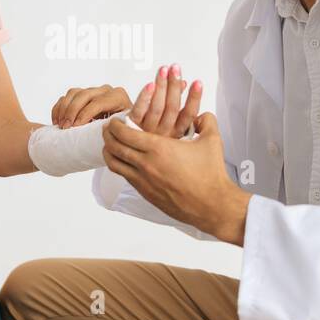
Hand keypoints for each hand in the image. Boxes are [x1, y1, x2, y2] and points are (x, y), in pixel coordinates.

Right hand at [51, 84, 131, 127]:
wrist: (122, 127)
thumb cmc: (123, 129)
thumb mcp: (124, 128)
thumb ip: (116, 126)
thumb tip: (104, 129)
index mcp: (118, 97)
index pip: (98, 103)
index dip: (84, 114)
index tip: (75, 127)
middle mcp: (106, 91)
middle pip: (83, 95)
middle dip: (72, 111)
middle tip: (65, 127)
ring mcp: (93, 91)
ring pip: (73, 93)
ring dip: (64, 109)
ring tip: (60, 125)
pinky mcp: (83, 94)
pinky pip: (67, 96)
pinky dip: (59, 108)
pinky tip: (57, 121)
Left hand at [101, 110, 250, 242]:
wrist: (212, 204)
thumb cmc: (211, 173)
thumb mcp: (211, 140)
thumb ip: (206, 121)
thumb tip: (201, 115)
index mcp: (158, 148)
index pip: (125, 133)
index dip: (116, 125)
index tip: (115, 120)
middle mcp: (146, 164)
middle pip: (114, 147)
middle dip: (108, 136)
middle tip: (107, 130)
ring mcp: (144, 181)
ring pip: (115, 164)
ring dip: (109, 152)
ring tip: (110, 146)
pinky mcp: (146, 193)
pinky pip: (125, 177)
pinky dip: (121, 167)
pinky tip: (125, 163)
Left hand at [126, 63, 202, 137]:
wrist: (129, 151)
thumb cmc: (152, 136)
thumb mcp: (171, 125)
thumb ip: (177, 104)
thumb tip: (183, 83)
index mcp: (176, 134)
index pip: (189, 115)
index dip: (194, 98)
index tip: (198, 82)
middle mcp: (163, 134)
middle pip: (172, 107)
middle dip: (174, 85)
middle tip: (175, 68)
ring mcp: (148, 132)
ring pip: (157, 107)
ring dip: (161, 86)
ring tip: (164, 70)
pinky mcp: (132, 128)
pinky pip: (139, 111)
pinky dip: (145, 97)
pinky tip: (150, 85)